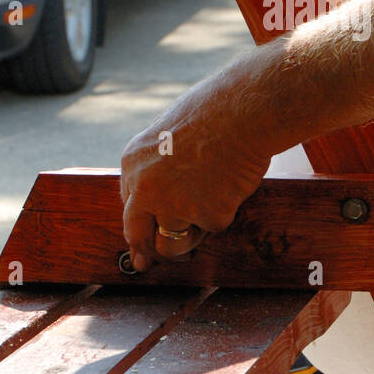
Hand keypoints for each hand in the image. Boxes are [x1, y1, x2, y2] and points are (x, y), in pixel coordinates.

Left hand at [120, 66, 272, 271]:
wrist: (243, 111)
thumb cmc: (214, 112)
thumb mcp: (170, 134)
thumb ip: (160, 167)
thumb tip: (163, 198)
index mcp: (133, 163)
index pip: (130, 206)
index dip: (139, 226)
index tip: (139, 247)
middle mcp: (146, 189)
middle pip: (139, 234)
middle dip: (147, 252)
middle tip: (151, 262)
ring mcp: (174, 205)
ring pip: (176, 242)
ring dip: (194, 229)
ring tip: (215, 193)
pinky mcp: (206, 216)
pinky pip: (214, 225)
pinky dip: (227, 208)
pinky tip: (232, 181)